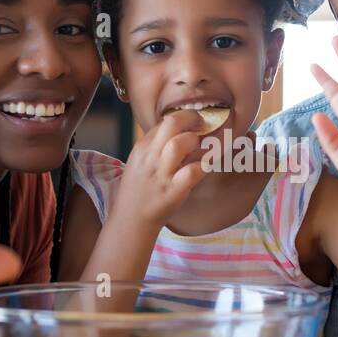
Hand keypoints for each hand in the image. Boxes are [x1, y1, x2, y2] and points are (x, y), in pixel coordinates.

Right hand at [115, 110, 206, 228]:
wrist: (132, 219)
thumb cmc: (142, 188)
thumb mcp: (141, 161)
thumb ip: (158, 145)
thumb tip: (183, 129)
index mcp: (142, 147)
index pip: (165, 121)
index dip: (185, 117)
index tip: (197, 121)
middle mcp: (150, 157)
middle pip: (171, 124)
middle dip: (192, 119)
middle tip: (204, 125)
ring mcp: (160, 175)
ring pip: (179, 145)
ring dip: (195, 142)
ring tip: (201, 149)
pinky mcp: (172, 192)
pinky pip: (192, 172)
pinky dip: (203, 165)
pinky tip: (205, 167)